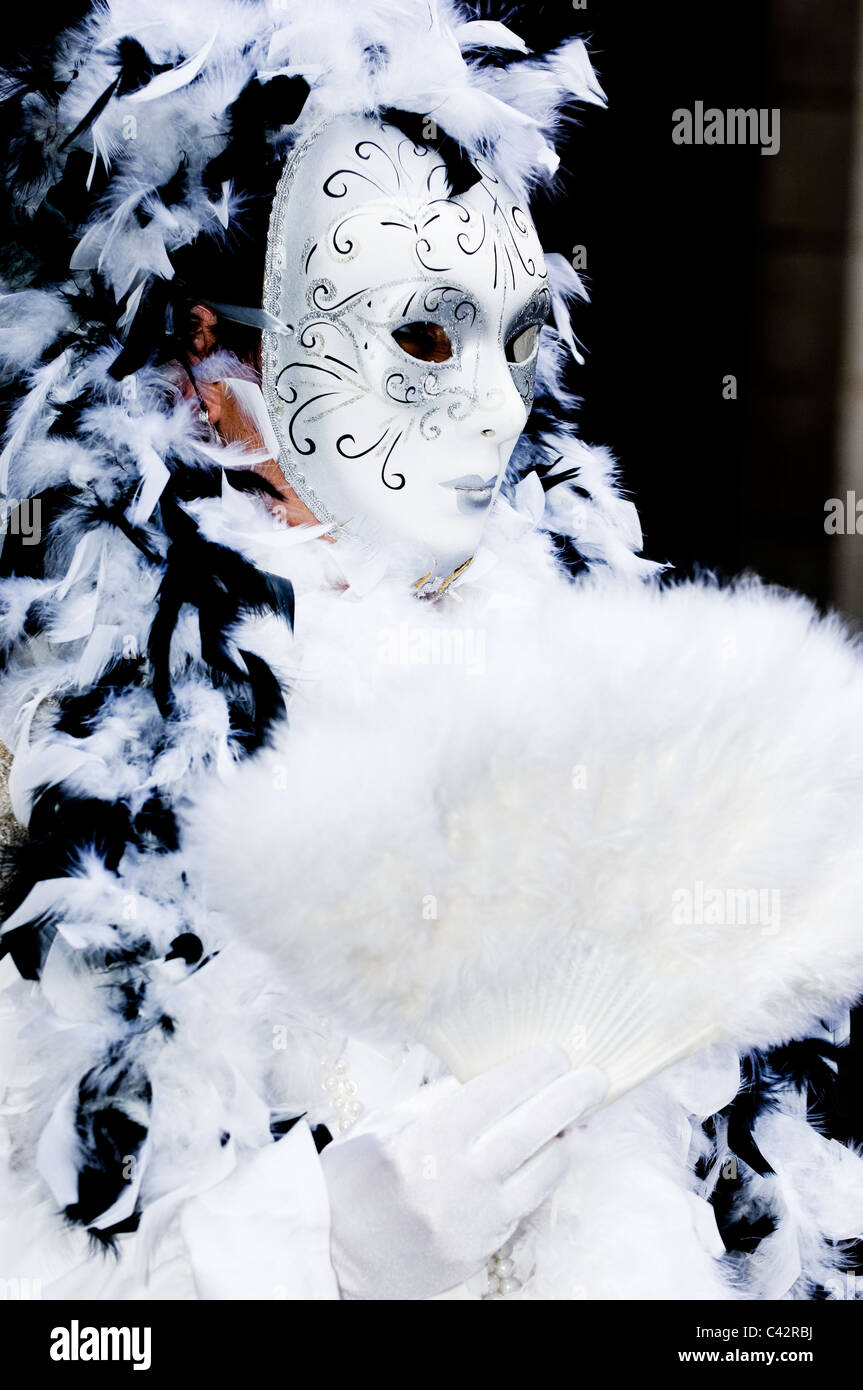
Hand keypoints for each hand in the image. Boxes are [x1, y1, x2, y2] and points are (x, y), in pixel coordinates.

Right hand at [320, 1046, 606, 1299]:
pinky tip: (548, 1157)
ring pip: (541, 1176)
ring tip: (578, 1118)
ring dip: (565, 1142)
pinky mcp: (480, 1253)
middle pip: (532, 1132)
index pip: (495, 1094)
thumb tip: (491, 1077)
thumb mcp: (384, 1127)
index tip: (556, 1052)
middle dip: (570, 1099)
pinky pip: (524, 1207)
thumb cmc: (349, 1183)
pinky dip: (539, 1179)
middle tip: (595, 1078)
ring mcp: (473, 1224)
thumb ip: (439, 1103)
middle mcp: (456, 1184)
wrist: (328, 1259)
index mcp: (426, 1142)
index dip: (532, 1070)